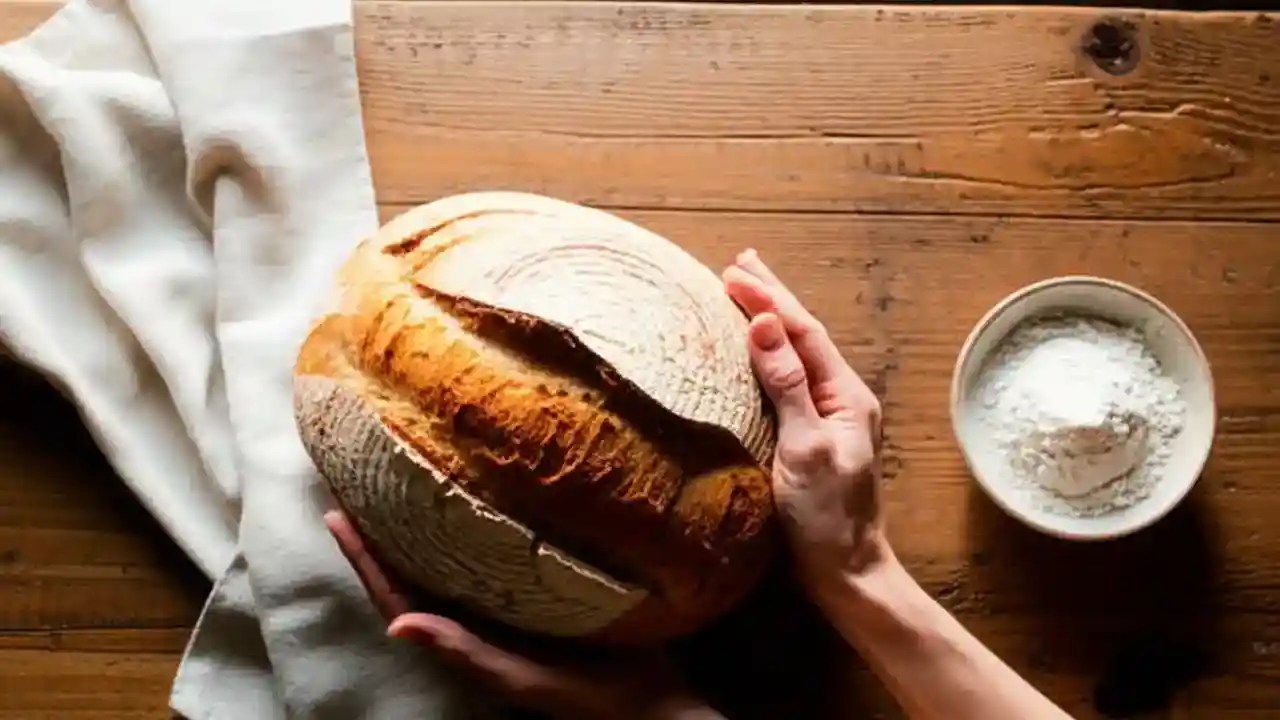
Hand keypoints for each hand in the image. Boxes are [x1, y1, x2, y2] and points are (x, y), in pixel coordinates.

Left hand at [323, 510, 718, 719]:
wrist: (647, 700)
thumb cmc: (583, 696)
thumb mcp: (520, 677)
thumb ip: (464, 651)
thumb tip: (395, 624)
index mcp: (463, 636)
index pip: (397, 591)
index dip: (363, 556)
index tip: (335, 513)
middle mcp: (477, 614)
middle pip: (414, 566)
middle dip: (384, 529)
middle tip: (360, 479)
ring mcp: (507, 601)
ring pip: (450, 555)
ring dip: (421, 521)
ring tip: (403, 477)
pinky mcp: (541, 588)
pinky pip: (494, 550)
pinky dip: (475, 523)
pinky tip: (478, 493)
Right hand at [722, 250, 887, 594]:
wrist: (848, 572)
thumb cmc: (827, 517)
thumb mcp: (804, 448)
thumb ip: (787, 385)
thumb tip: (767, 327)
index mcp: (846, 395)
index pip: (802, 332)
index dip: (769, 298)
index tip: (733, 271)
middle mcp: (843, 399)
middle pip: (803, 335)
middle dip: (773, 297)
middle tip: (742, 261)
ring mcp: (831, 417)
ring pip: (797, 354)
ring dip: (772, 321)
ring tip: (748, 293)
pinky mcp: (815, 436)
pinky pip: (790, 379)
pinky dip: (769, 355)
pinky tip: (757, 352)